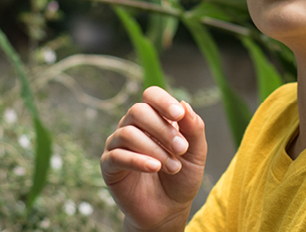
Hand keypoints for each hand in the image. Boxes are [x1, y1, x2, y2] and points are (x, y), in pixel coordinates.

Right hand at [101, 86, 207, 231]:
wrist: (168, 210)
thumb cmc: (181, 178)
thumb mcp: (196, 154)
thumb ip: (194, 130)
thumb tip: (186, 105)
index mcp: (153, 118)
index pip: (151, 95)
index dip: (163, 101)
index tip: (179, 114)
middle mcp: (132, 126)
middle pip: (138, 111)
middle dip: (162, 129)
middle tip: (182, 149)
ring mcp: (117, 144)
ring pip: (128, 133)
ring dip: (155, 149)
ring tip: (174, 167)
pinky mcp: (109, 165)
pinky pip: (117, 156)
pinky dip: (138, 160)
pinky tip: (154, 168)